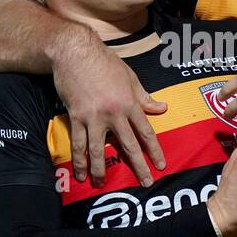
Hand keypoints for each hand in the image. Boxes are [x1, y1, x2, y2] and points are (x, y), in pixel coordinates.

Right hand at [52, 28, 166, 186]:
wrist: (75, 52)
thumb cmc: (104, 62)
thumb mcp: (129, 77)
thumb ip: (144, 96)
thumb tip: (161, 108)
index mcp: (129, 103)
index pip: (146, 132)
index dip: (154, 150)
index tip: (161, 165)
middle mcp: (114, 113)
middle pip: (128, 145)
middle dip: (138, 166)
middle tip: (145, 183)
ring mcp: (93, 117)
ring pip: (98, 150)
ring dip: (100, 170)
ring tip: (100, 184)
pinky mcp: (76, 117)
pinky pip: (78, 143)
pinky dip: (79, 160)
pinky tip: (80, 172)